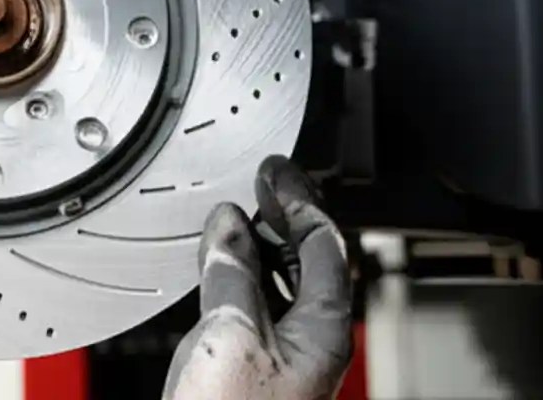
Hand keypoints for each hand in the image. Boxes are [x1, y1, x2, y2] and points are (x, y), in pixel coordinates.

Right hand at [163, 156, 352, 398]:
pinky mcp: (254, 371)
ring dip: (261, 245)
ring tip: (236, 215)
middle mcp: (311, 344)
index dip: (298, 200)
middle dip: (285, 218)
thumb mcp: (230, 333)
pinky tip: (220, 267)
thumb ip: (233, 273)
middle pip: (310, 263)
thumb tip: (229, 226)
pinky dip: (241, 275)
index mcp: (323, 331)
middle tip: (262, 183)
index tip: (275, 172)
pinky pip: (257, 306)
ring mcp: (283, 359)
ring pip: (282, 284)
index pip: (323, 246)